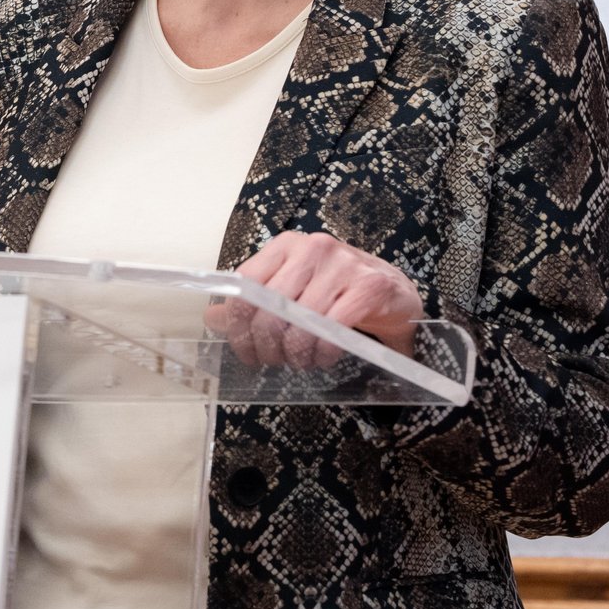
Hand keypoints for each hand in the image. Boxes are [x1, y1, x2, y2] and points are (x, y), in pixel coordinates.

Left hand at [215, 230, 422, 368]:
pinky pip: (332, 330)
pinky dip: (323, 352)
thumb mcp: (291, 292)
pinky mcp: (370, 285)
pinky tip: (324, 357)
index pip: (245, 286)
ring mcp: (343, 263)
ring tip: (301, 362)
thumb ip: (253, 303)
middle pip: (270, 308)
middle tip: (274, 362)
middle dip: (267, 346)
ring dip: (297, 354)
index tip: (246, 352)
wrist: (396, 292)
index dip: (239, 326)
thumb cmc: (337, 293)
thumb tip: (212, 318)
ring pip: (300, 323)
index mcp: (285, 246)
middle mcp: (312, 248)